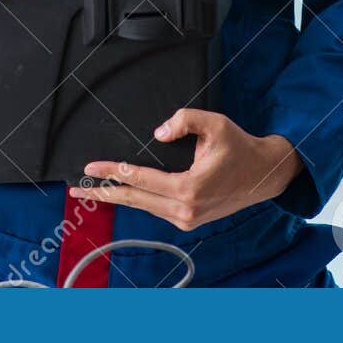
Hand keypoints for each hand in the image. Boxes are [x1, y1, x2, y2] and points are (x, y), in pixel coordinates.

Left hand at [69, 109, 302, 231]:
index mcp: (188, 189)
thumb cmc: (241, 148)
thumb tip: (157, 133)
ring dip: (118, 197)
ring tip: (93, 191)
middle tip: (77, 189)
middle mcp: (184, 210)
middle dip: (103, 193)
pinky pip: (155, 209)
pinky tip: (123, 193)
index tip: (90, 168)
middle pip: (134, 200)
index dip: (113, 171)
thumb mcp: (215, 124)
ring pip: (143, 206)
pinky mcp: (188, 221)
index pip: (140, 178)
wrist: (264, 175)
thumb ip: (184, 121)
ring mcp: (186, 220)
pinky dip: (137, 200)